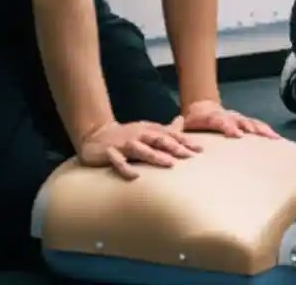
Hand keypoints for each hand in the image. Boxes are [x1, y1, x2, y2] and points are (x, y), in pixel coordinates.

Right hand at [77, 120, 202, 180]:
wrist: (96, 135)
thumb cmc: (127, 135)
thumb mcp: (147, 129)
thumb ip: (166, 129)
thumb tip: (182, 119)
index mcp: (149, 129)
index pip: (170, 135)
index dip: (185, 141)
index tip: (200, 150)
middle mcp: (138, 135)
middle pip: (159, 140)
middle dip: (174, 147)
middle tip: (189, 156)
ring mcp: (124, 144)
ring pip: (141, 149)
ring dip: (155, 156)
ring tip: (169, 163)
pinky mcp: (109, 153)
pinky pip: (118, 161)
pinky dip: (126, 168)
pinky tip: (135, 176)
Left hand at [180, 100, 279, 138]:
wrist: (201, 108)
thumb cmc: (192, 121)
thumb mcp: (182, 124)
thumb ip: (177, 128)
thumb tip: (172, 129)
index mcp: (212, 117)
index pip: (221, 121)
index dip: (229, 127)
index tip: (236, 134)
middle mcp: (227, 116)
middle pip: (240, 120)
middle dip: (249, 127)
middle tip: (258, 134)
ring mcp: (237, 118)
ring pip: (251, 122)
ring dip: (262, 129)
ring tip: (273, 137)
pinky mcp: (244, 122)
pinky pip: (257, 125)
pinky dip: (266, 130)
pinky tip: (275, 137)